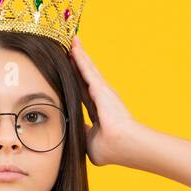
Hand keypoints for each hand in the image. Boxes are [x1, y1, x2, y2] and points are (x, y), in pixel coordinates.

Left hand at [69, 34, 139, 166]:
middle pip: (84, 77)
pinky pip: (86, 69)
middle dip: (77, 64)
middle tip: (68, 49)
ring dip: (79, 55)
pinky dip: (80, 57)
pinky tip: (73, 47)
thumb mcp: (89, 142)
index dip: (75, 83)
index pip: (82, 93)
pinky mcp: (101, 87)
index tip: (67, 74)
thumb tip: (72, 131)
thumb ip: (80, 134)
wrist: (123, 144)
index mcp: (98, 111)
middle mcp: (101, 98)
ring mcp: (102, 91)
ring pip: (86, 69)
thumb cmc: (111, 148)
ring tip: (71, 42)